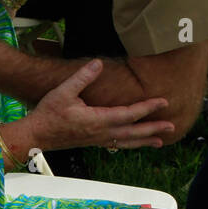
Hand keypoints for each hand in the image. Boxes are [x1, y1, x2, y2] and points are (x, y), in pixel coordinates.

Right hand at [9, 59, 174, 152]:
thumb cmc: (48, 113)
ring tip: (161, 142)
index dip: (147, 108)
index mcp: (97, 120)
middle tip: (172, 126)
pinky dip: (130, 144)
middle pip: (133, 133)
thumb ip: (82, 78)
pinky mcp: (92, 142)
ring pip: (127, 142)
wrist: (36, 136)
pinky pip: (117, 144)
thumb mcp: (63, 92)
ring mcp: (97, 140)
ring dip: (145, 141)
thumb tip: (98, 64)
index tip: (163, 102)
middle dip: (153, 129)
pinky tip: (134, 143)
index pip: (129, 114)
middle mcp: (101, 133)